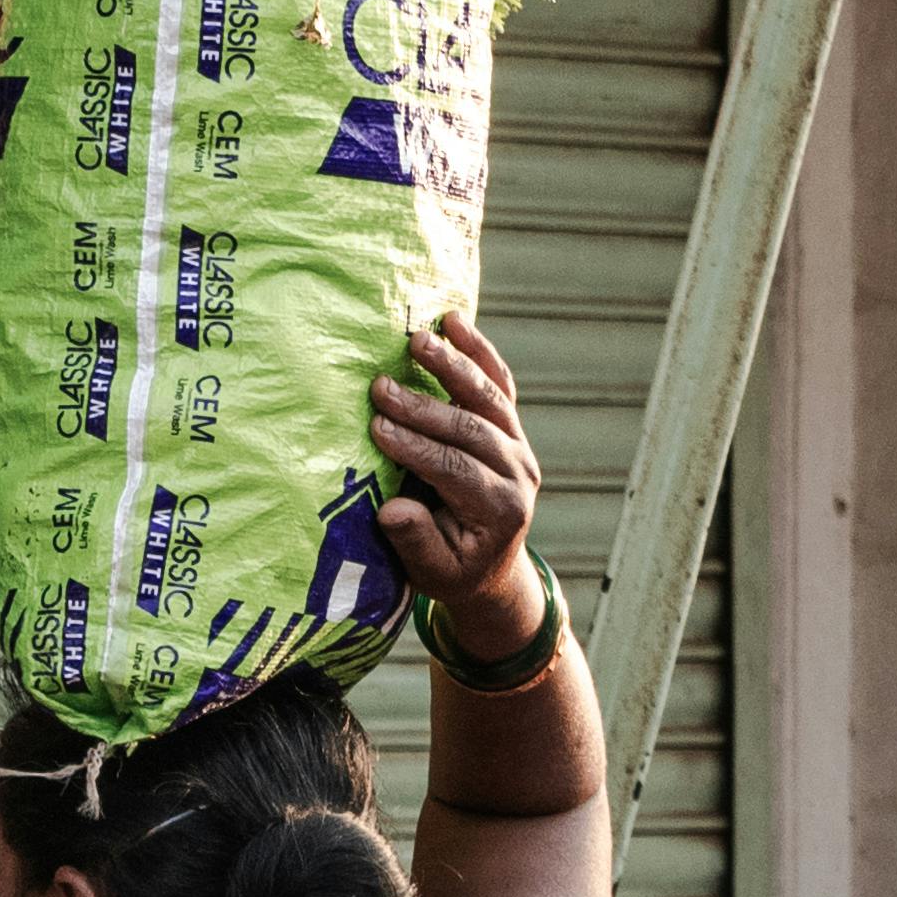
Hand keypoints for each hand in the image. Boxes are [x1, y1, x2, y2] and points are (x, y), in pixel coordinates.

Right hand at [370, 314, 543, 614]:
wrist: (492, 569)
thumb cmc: (454, 571)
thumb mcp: (433, 575)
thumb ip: (416, 544)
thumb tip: (394, 509)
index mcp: (500, 510)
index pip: (456, 469)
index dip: (417, 448)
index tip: (377, 428)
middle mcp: (518, 472)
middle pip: (472, 429)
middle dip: (424, 407)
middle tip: (381, 387)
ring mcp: (519, 445)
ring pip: (489, 396)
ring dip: (453, 364)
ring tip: (417, 338)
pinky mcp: (511, 426)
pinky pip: (499, 383)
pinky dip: (479, 351)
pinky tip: (455, 321)